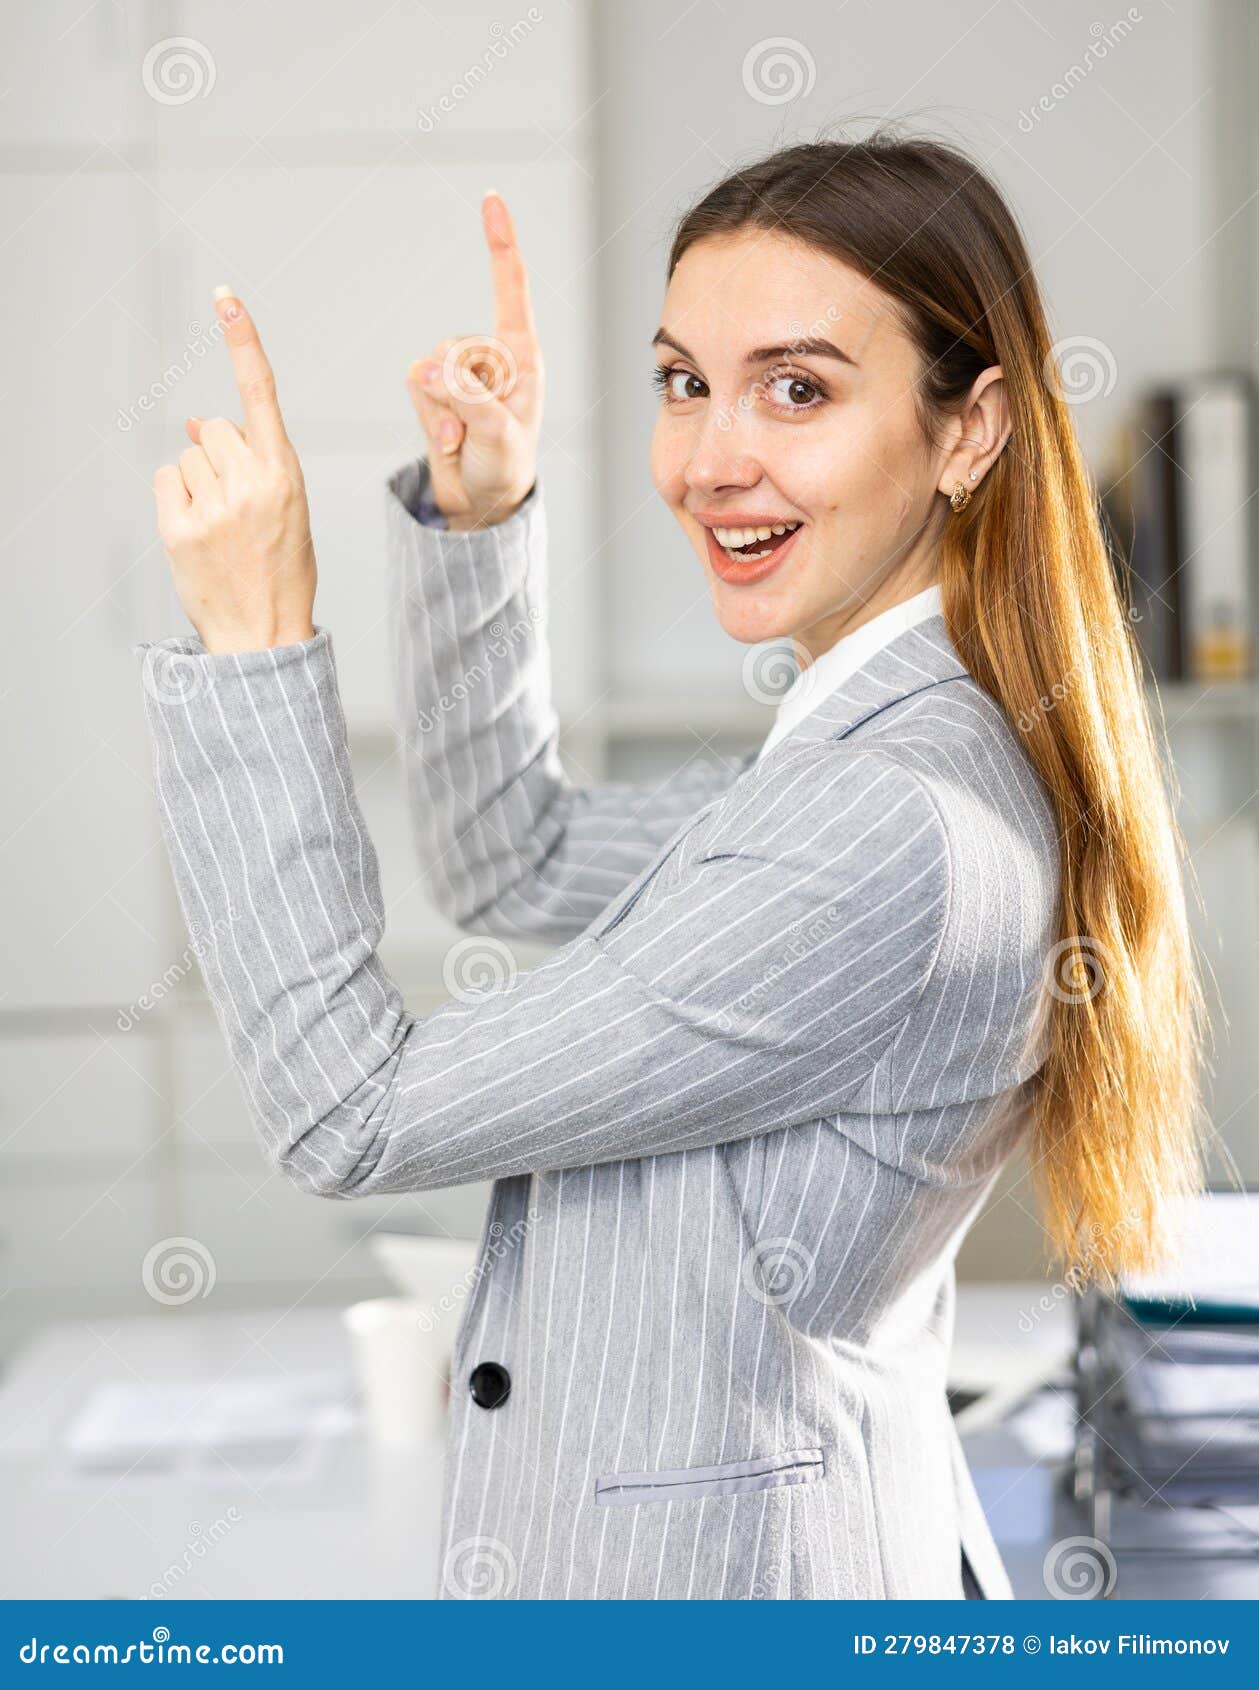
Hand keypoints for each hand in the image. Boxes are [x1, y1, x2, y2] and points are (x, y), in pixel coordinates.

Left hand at [153, 291, 316, 654]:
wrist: (264, 636)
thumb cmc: (280, 571)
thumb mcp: (286, 511)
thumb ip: (252, 462)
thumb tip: (194, 421)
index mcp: (287, 475)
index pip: (261, 394)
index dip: (243, 342)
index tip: (225, 298)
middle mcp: (251, 484)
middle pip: (214, 429)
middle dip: (219, 455)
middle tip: (237, 505)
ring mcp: (213, 506)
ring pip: (188, 455)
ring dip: (198, 481)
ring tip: (220, 527)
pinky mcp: (179, 528)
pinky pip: (165, 480)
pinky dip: (174, 499)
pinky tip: (196, 532)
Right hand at [406, 190, 542, 529]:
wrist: (481, 500)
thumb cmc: (505, 465)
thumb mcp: (499, 436)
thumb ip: (467, 400)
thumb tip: (428, 369)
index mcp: (522, 356)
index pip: (510, 290)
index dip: (500, 245)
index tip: (492, 200)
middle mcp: (491, 356)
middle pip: (456, 344)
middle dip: (461, 391)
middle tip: (479, 429)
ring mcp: (459, 371)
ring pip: (431, 366)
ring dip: (444, 410)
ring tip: (467, 439)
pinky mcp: (433, 388)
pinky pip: (416, 383)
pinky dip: (428, 417)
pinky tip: (450, 441)